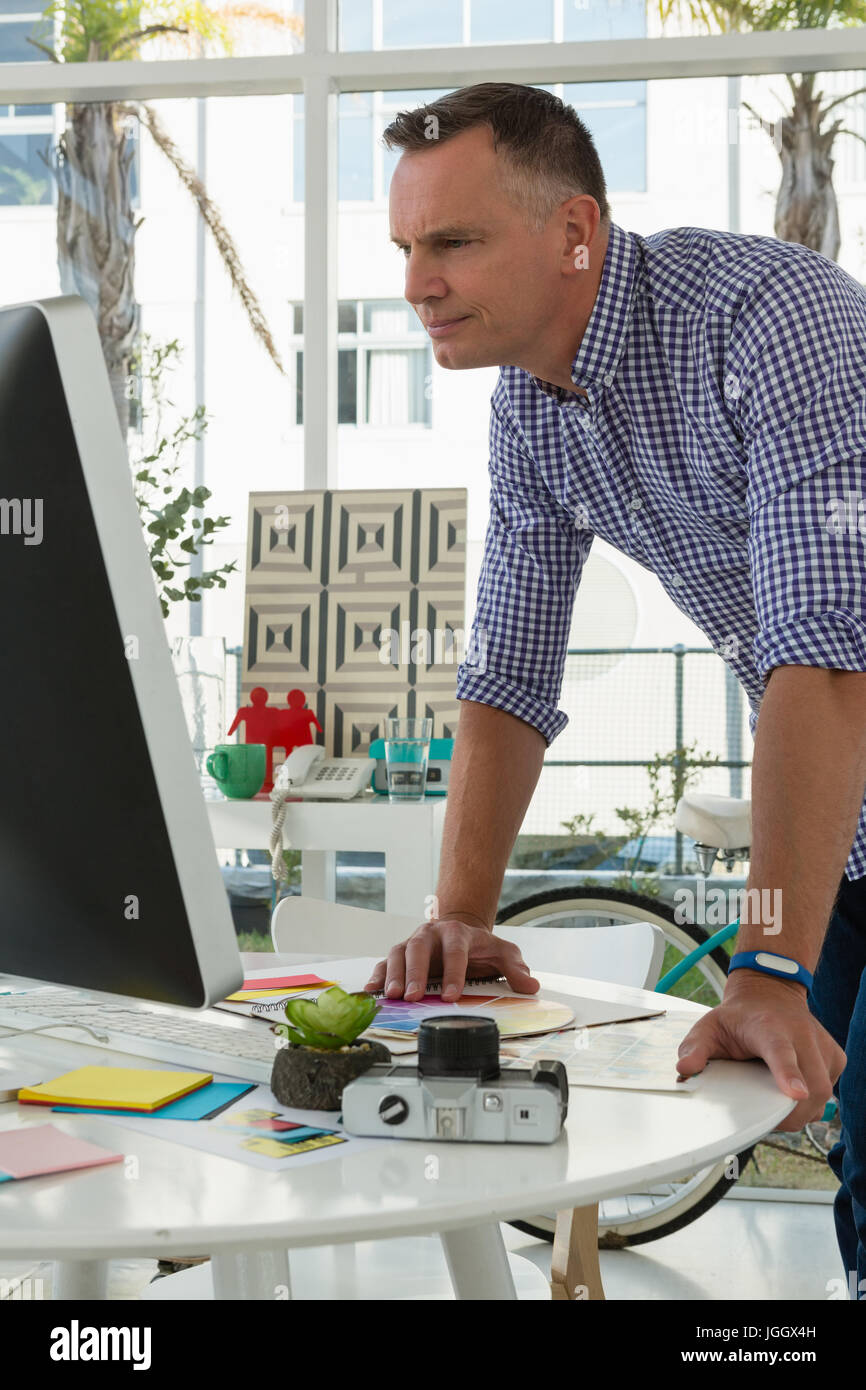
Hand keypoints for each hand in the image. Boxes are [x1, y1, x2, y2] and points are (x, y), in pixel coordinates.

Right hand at [363, 917, 540, 1001]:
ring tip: (392, 996)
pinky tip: (372, 991)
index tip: (450, 995)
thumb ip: (516, 967)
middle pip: (419, 949)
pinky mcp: (400, 955)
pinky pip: (384, 964)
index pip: (455, 951)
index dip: (453, 972)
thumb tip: (531, 985)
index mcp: (457, 933)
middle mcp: (431, 935)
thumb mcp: (502, 953)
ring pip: (398, 954)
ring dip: (394, 975)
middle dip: (415, 973)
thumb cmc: (479, 947)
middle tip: (413, 997)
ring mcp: (412, 943)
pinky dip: (377, 976)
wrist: (459, 932)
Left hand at [675, 971, 845, 1130]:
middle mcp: (801, 1033)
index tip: (796, 1093)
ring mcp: (822, 1044)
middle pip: (813, 1085)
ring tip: (778, 1102)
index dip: (789, 1074)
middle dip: (793, 1114)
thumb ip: (695, 1048)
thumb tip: (684, 1070)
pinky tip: (793, 1089)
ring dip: (803, 1111)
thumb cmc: (739, 1016)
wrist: (770, 992)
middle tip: (769, 1120)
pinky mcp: (835, 1056)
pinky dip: (813, 1100)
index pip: (782, 1052)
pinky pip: (830, 1089)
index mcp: (768, 1027)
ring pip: (824, 1093)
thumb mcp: (709, 1026)